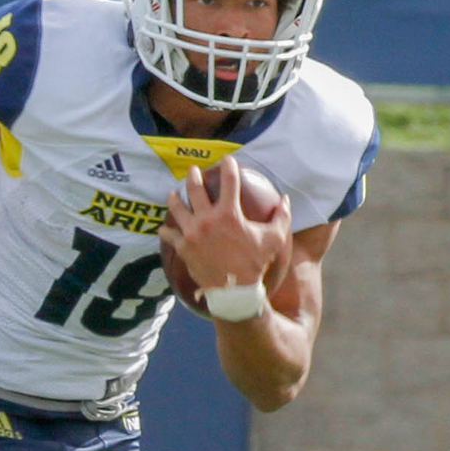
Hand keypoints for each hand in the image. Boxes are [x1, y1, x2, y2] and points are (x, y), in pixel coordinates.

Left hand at [157, 160, 290, 295]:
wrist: (234, 290)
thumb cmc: (255, 263)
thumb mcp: (274, 239)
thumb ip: (281, 216)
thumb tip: (285, 199)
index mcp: (229, 214)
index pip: (230, 182)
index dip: (228, 167)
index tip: (226, 160)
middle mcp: (207, 219)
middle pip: (195, 189)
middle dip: (193, 176)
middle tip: (193, 170)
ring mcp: (191, 233)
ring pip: (177, 208)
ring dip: (174, 198)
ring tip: (172, 193)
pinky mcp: (182, 247)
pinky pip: (169, 234)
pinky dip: (166, 229)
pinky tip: (164, 227)